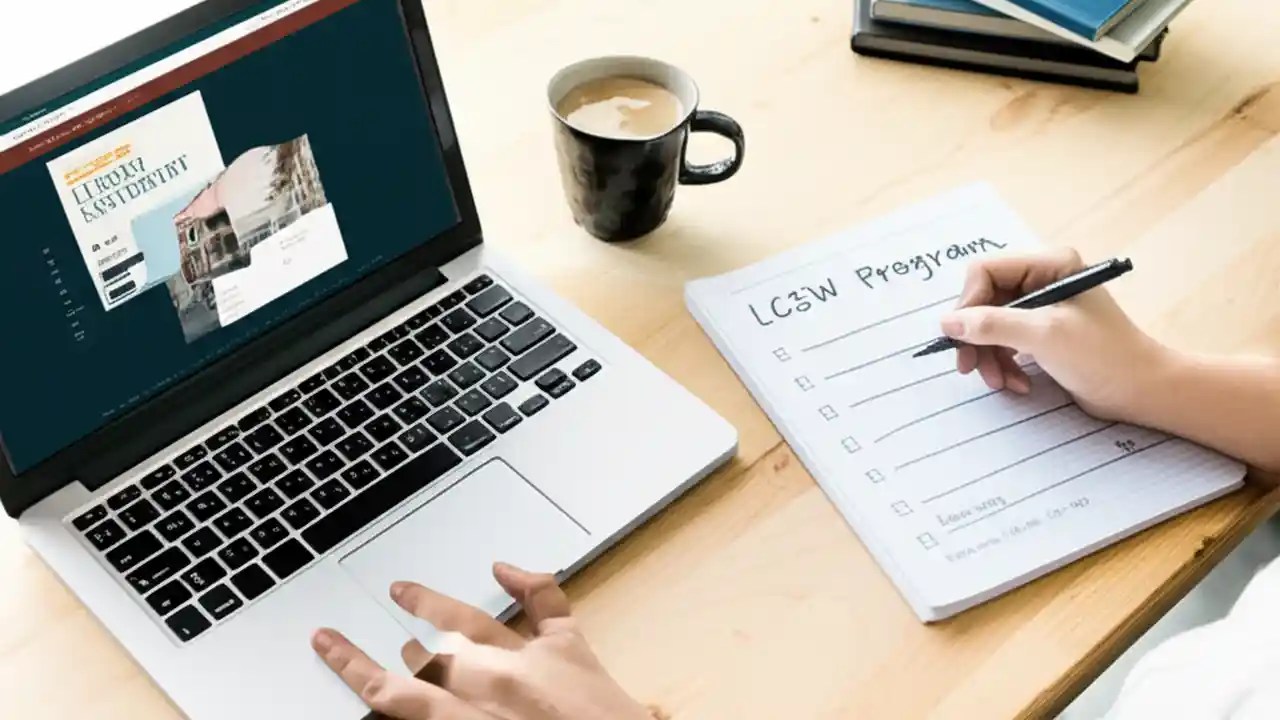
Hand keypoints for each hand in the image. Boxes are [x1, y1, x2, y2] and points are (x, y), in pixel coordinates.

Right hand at [311, 563, 656, 719]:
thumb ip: (447, 718)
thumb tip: (425, 705)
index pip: (393, 693)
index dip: (352, 667)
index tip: (328, 643)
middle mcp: (492, 685)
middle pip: (426, 654)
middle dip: (393, 640)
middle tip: (366, 624)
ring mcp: (532, 662)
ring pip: (470, 621)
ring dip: (434, 603)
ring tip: (407, 589)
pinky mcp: (573, 650)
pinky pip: (546, 603)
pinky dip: (527, 580)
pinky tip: (504, 566)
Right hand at [939, 247, 1165, 421]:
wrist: (1141, 390)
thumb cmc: (1103, 356)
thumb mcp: (1043, 336)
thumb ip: (992, 325)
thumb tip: (947, 323)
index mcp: (1049, 265)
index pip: (985, 272)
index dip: (968, 305)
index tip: (960, 338)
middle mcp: (1043, 279)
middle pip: (983, 301)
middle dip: (977, 338)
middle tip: (969, 368)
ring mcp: (1041, 307)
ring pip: (989, 325)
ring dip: (988, 356)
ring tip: (1000, 382)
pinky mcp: (1041, 332)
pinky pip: (1004, 342)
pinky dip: (1003, 364)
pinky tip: (1016, 383)